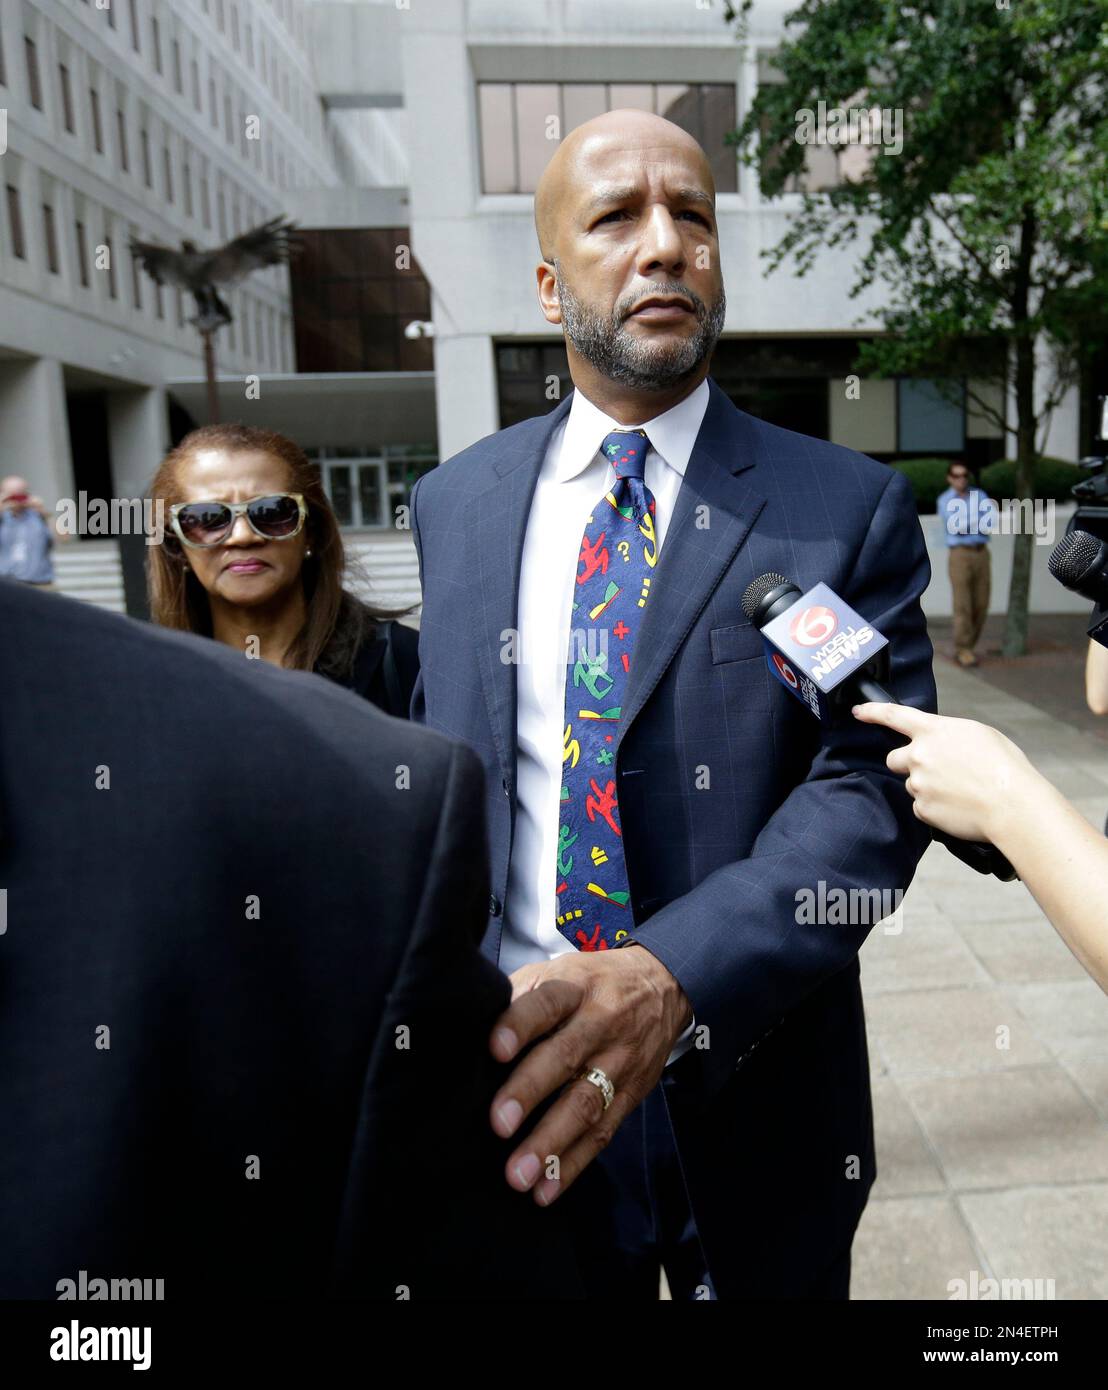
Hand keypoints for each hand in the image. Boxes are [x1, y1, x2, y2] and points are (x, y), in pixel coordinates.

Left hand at [488, 944, 691, 1205]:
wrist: (663, 986)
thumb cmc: (590, 984)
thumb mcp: (557, 972)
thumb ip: (517, 997)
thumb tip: (467, 1029)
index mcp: (574, 988)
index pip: (546, 1003)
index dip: (519, 1025)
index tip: (494, 1049)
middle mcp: (600, 1023)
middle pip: (565, 1058)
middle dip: (530, 1092)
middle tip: (498, 1124)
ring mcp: (619, 1062)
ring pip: (584, 1104)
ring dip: (551, 1144)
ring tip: (518, 1175)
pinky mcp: (630, 1095)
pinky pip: (602, 1134)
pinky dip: (573, 1165)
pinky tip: (545, 1190)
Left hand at [852, 701, 1037, 842]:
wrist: (1012, 804)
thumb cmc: (1004, 767)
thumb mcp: (979, 734)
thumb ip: (949, 735)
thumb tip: (940, 744)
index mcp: (934, 731)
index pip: (893, 716)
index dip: (872, 713)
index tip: (857, 712)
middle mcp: (919, 755)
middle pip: (895, 759)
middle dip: (908, 764)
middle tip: (935, 771)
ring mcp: (918, 783)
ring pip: (912, 784)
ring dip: (928, 787)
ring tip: (959, 791)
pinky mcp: (922, 809)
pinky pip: (921, 807)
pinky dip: (935, 808)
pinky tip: (958, 806)